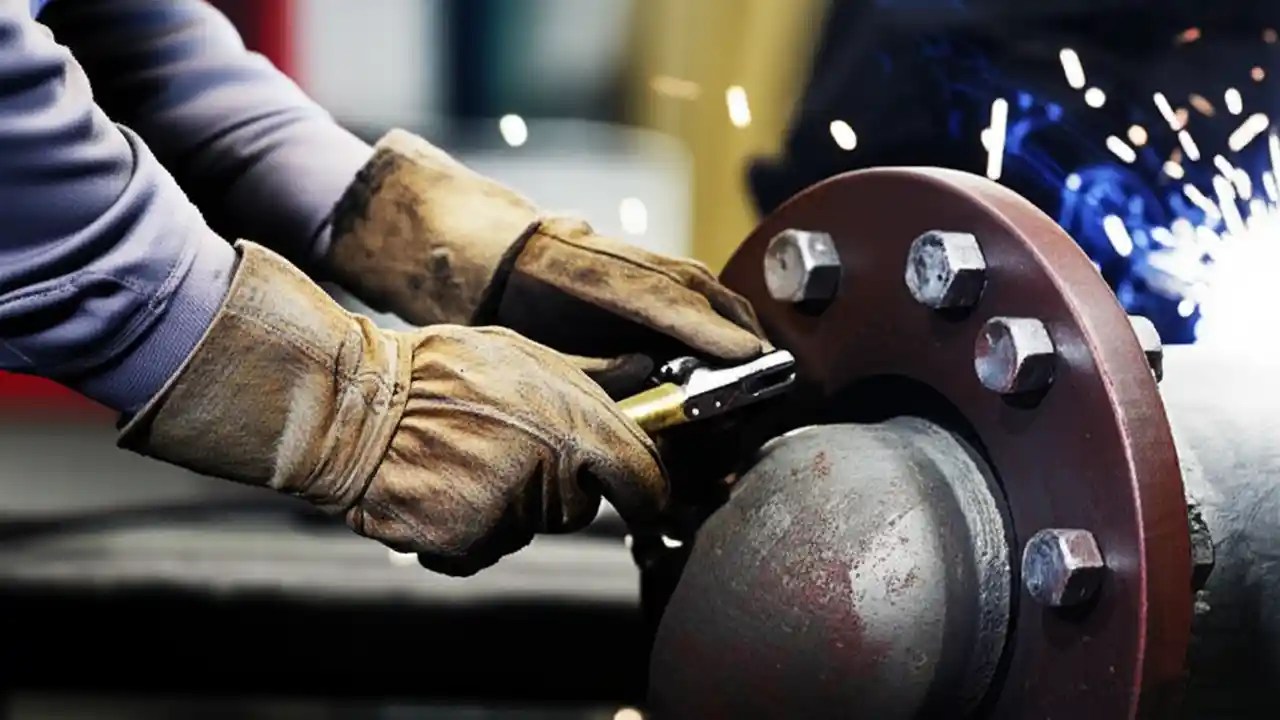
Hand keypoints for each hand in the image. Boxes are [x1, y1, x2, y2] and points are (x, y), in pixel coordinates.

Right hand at [120, 242, 665, 576]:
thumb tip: (642, 373)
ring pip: (532, 526)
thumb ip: (589, 374)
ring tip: (464, 459)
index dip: (650, 491)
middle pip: (582, 506)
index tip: (647, 498)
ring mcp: (508, 514)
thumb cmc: (435, 372)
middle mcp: (550, 474)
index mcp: (573, 423)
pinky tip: (443, 489)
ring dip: (510, 505)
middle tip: (508, 447)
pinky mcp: (468, 546)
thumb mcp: (520, 354)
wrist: (352, 409)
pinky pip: (487, 548)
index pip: (645, 477)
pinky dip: (470, 530)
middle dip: (558, 485)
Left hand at [324, 129, 769, 364]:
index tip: (743, 354)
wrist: (439, 236)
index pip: (644, 290)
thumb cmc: (462, 290)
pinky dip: (697, 306)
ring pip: (677, 272)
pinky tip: (714, 336)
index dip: (699, 324)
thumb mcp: (501, 335)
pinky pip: (663, 277)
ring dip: (720, 310)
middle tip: (764, 362)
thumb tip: (646, 374)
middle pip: (677, 275)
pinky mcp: (606, 253)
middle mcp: (589, 245)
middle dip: (727, 317)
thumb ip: (571, 360)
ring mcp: (600, 243)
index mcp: (555, 261)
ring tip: (751, 353)